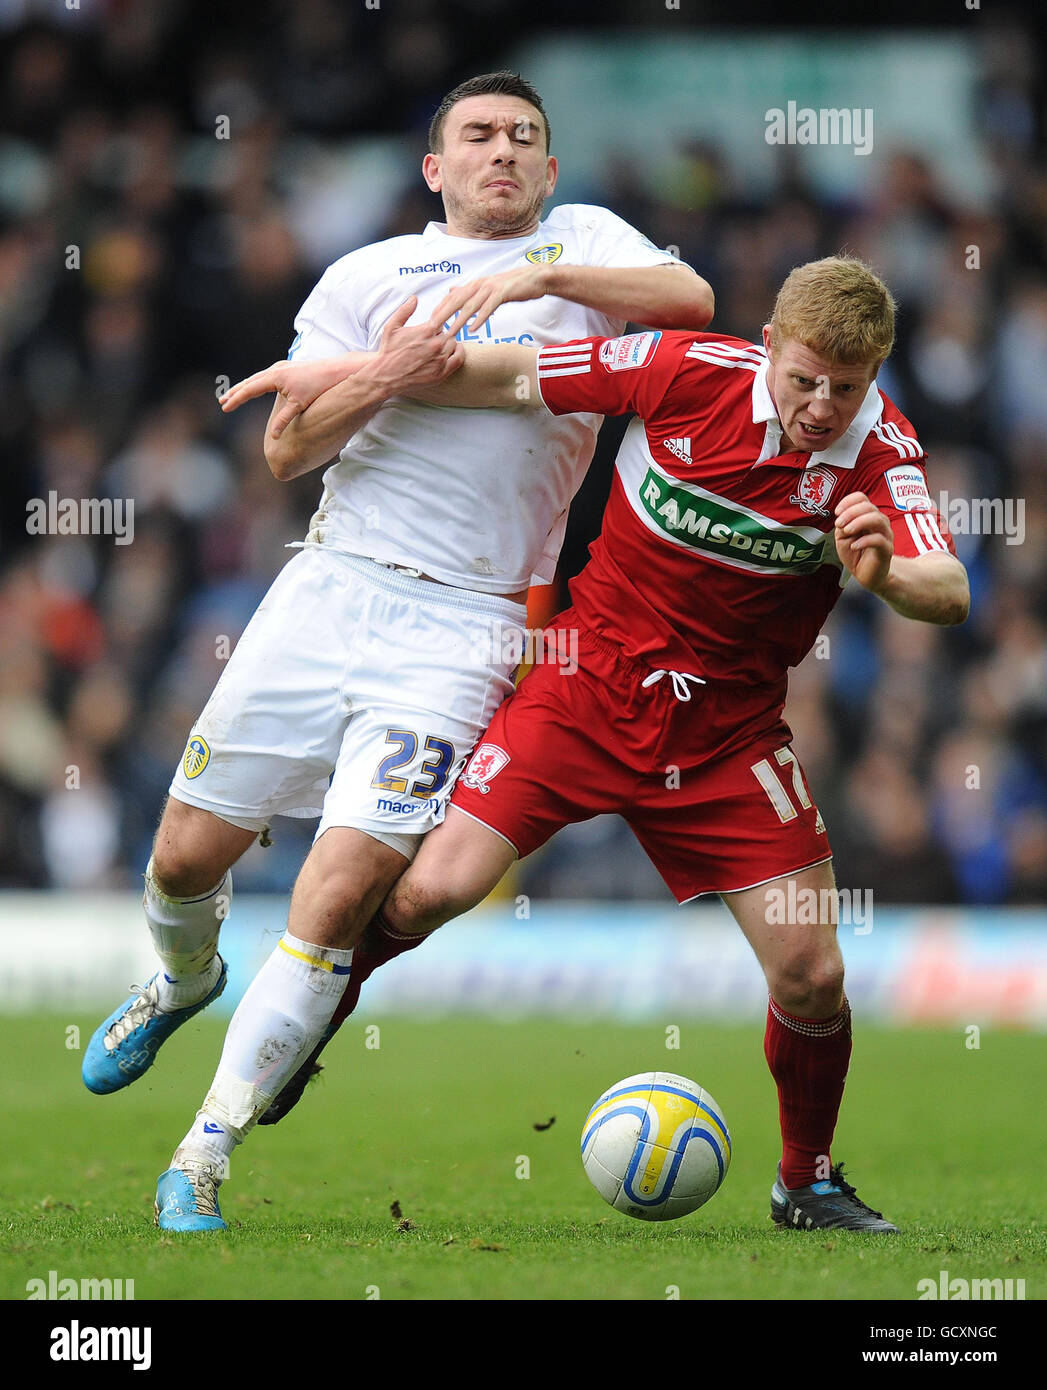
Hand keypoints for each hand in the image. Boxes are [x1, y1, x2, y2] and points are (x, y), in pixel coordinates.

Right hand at [220, 355, 364, 438]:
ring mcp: (281, 368)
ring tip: (233, 395)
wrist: (335, 370)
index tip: (225, 408)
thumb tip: (273, 436)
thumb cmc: (318, 387)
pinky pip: (266, 377)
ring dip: (245, 387)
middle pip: (250, 382)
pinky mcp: (287, 369)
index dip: (236, 399)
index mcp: (275, 377)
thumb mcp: (299, 405)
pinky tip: (254, 389)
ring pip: (257, 378)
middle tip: (222, 402)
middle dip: (236, 392)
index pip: (250, 389)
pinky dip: (256, 384)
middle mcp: (275, 370)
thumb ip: (284, 420)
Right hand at [369, 295, 464, 390]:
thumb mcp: (392, 327)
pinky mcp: (441, 373)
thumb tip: (414, 298)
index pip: (444, 316)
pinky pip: (459, 359)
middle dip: (442, 332)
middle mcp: (435, 345)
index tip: (442, 316)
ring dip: (448, 343)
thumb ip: (405, 311)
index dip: (444, 314)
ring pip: (454, 344)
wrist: (385, 376)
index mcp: (426, 331)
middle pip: (449, 331)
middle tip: (433, 335)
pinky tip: (453, 350)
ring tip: (438, 345)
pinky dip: (458, 352)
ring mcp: (440, 360)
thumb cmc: (388, 351)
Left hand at [430, 265, 549, 336]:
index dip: (440, 309)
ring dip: (458, 320)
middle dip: (443, 314)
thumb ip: (470, 291)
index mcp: (474, 285)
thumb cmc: (512, 286)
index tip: (429, 322)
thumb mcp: (488, 287)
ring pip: (470, 305)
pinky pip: (488, 307)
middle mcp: (479, 285)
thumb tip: (452, 291)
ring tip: (450, 333)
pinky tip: (473, 329)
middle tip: (432, 329)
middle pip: (456, 300)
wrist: (535, 278)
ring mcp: (490, 288)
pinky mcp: (502, 293)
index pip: (452, 297)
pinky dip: (480, 318)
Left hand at [834, 492, 893, 592]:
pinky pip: (879, 539)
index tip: (837, 512)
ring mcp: (885, 535)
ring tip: (847, 531)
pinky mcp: (887, 549)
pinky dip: (864, 541)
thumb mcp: (842, 537)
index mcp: (867, 516)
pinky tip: (853, 546)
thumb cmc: (856, 554)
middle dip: (850, 513)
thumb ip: (842, 525)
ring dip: (858, 522)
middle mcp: (879, 522)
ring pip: (877, 519)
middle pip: (869, 506)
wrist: (867, 574)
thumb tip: (842, 518)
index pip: (861, 498)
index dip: (848, 501)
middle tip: (839, 524)